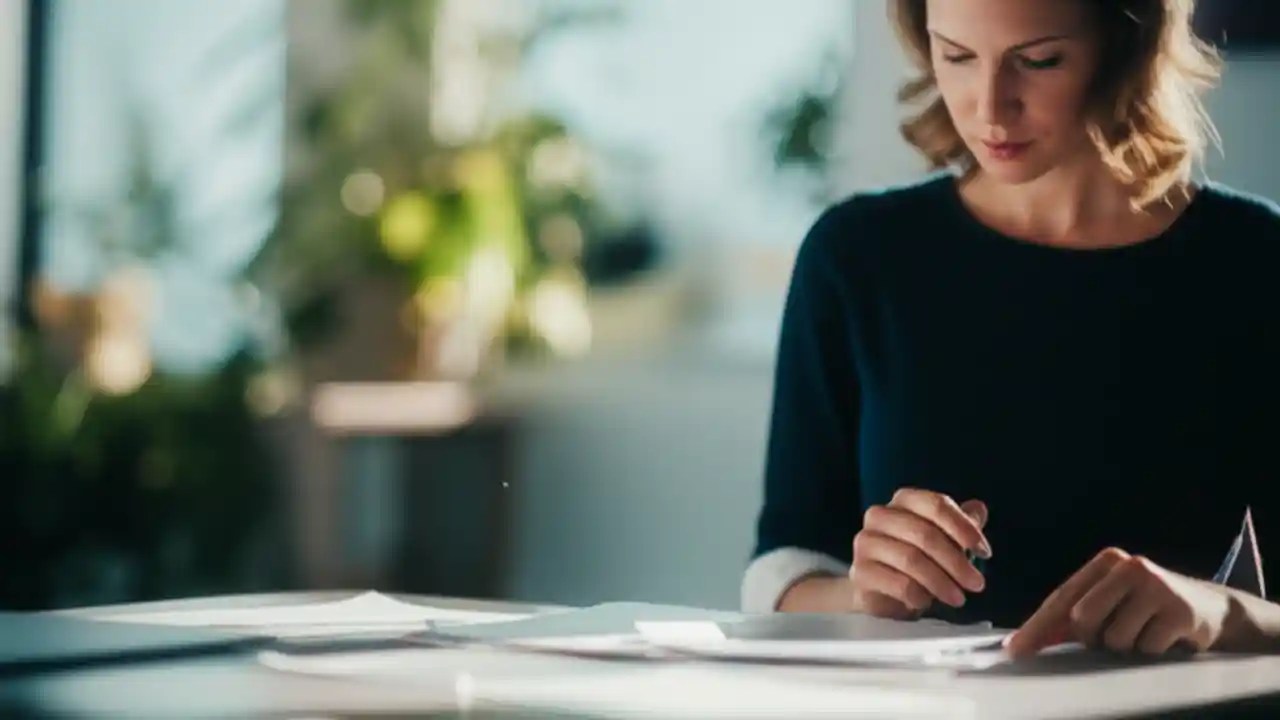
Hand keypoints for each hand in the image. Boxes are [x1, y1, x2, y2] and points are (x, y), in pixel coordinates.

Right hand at [847, 488, 991, 619]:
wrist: (879, 592)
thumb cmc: (915, 560)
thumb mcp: (943, 541)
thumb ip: (959, 525)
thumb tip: (979, 509)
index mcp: (903, 501)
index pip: (936, 504)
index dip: (963, 527)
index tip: (984, 552)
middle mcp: (879, 516)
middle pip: (925, 533)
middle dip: (956, 561)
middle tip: (976, 583)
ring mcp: (866, 543)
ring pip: (911, 559)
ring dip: (941, 582)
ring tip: (958, 598)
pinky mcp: (860, 572)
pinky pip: (897, 583)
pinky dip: (919, 595)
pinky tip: (926, 602)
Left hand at [1006, 547, 1232, 657]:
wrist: (1210, 608)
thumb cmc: (1146, 607)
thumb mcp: (1109, 601)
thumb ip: (1070, 618)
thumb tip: (1024, 642)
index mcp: (1106, 562)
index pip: (1062, 598)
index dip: (1037, 627)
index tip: (1014, 650)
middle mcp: (1129, 567)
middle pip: (1083, 619)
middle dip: (1092, 638)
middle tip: (1114, 635)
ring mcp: (1157, 587)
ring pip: (1115, 639)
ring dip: (1125, 647)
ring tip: (1144, 632)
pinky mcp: (1179, 611)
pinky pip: (1145, 649)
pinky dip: (1150, 651)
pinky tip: (1164, 637)